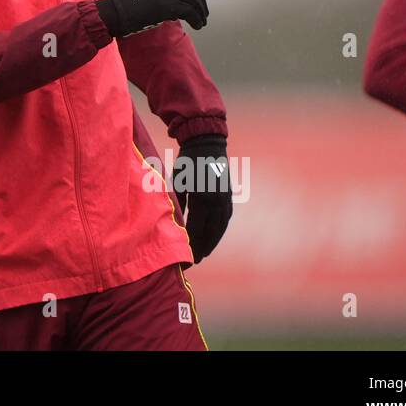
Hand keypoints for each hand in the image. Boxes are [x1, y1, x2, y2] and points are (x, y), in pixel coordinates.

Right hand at [98, 0, 208, 36]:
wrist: (117, 12)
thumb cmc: (125, 4)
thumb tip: (173, 1)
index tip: (196, 1)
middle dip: (200, 0)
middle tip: (203, 12)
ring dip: (200, 11)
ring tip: (202, 22)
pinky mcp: (169, 5)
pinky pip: (190, 11)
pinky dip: (196, 19)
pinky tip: (197, 26)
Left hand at [173, 134, 231, 262]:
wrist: (207, 144)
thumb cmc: (187, 163)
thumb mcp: (178, 182)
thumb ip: (178, 203)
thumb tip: (176, 223)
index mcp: (202, 198)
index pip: (196, 229)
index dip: (190, 245)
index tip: (183, 256)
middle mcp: (217, 201)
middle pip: (210, 232)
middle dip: (202, 248)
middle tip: (194, 261)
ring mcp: (225, 199)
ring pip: (220, 227)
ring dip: (212, 242)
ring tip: (204, 254)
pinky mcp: (229, 196)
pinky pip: (225, 218)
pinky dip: (219, 230)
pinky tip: (213, 237)